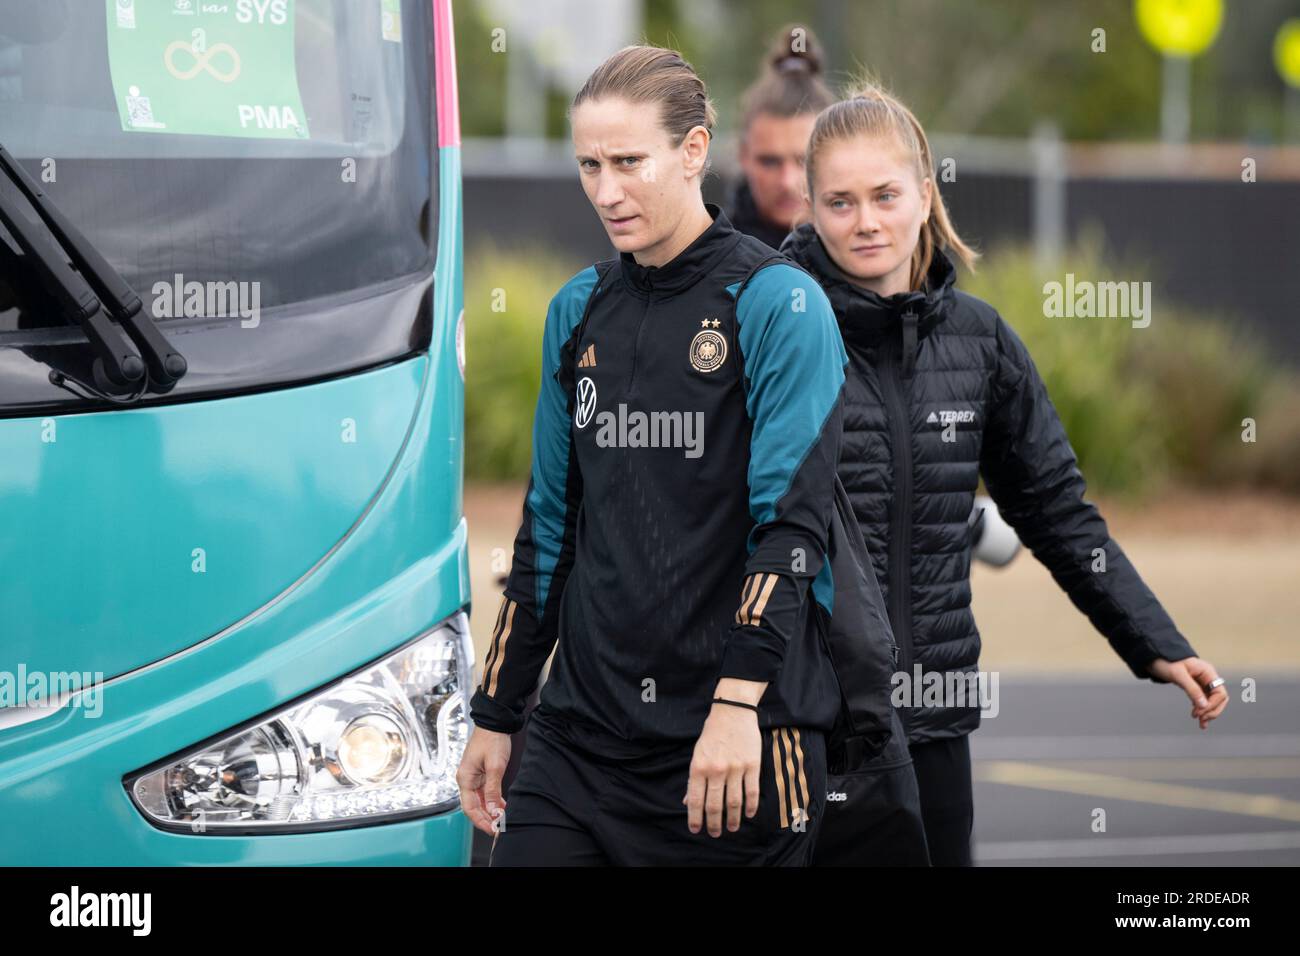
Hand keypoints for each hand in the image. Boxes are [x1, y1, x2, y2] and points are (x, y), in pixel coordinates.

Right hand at [456, 726, 511, 835]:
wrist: (494, 723)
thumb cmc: (492, 740)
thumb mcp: (495, 766)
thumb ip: (493, 789)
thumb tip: (492, 810)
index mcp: (465, 778)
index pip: (469, 807)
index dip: (480, 821)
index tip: (492, 829)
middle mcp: (466, 780)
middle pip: (474, 807)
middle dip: (486, 819)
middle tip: (499, 828)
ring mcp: (473, 778)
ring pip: (480, 801)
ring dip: (490, 811)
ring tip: (502, 820)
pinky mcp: (481, 775)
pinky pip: (485, 793)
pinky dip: (493, 802)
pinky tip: (502, 807)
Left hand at [683, 697, 761, 836]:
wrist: (732, 712)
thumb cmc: (712, 734)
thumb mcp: (697, 755)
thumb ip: (694, 779)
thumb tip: (688, 802)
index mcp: (699, 767)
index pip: (696, 800)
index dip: (695, 818)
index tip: (696, 830)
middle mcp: (716, 770)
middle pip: (715, 805)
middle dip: (714, 823)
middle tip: (715, 833)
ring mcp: (735, 768)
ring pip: (734, 802)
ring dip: (733, 819)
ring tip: (732, 828)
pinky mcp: (752, 765)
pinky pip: (752, 791)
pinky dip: (750, 806)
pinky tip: (748, 814)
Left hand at [1147, 656, 1228, 729]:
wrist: (1153, 655)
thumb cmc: (1166, 661)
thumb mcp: (1178, 675)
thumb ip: (1192, 689)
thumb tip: (1204, 706)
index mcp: (1208, 672)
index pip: (1220, 693)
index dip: (1212, 706)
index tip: (1199, 713)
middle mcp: (1207, 677)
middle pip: (1219, 698)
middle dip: (1212, 711)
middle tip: (1201, 720)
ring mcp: (1202, 681)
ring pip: (1211, 700)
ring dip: (1208, 712)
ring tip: (1201, 724)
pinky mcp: (1194, 686)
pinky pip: (1202, 699)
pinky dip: (1201, 709)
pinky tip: (1197, 717)